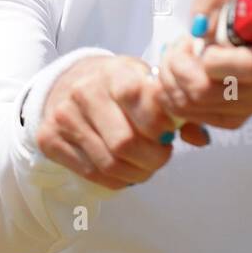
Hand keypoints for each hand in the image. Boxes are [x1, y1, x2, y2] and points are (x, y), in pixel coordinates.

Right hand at [37, 56, 185, 189]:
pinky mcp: (50, 140)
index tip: (170, 133)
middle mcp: (84, 92)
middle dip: (153, 158)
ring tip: (146, 165)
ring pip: (109, 163)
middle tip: (162, 155)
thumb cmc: (119, 86)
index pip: (141, 100)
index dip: (161, 125)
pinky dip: (117, 180)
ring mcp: (64, 117)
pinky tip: (126, 170)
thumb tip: (200, 138)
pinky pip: (92, 174)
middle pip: (125, 142)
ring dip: (137, 173)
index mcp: (114, 72)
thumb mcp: (145, 82)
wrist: (68, 82)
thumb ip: (175, 107)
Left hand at [156, 0, 251, 131]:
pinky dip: (173, 97)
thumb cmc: (242, 17)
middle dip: (178, 67)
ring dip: (171, 80)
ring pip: (194, 105)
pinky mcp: (234, 120)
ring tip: (173, 59)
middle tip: (175, 48)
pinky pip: (192, 116)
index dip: (215, 60)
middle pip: (209, 91)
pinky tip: (175, 78)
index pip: (249, 67)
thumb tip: (199, 28)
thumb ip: (210, 1)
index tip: (202, 44)